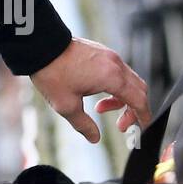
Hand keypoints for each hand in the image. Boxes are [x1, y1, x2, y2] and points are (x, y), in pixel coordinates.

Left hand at [29, 37, 150, 142]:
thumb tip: (94, 137)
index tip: (141, 129)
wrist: (38, 45)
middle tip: (120, 125)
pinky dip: (114, 86)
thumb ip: (84, 125)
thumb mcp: (66, 106)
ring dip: (121, 98)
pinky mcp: (100, 51)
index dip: (143, 117)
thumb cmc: (52, 72)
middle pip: (138, 90)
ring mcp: (108, 55)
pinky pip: (117, 71)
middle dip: (133, 110)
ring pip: (128, 80)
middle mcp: (115, 64)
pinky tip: (96, 93)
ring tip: (100, 109)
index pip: (140, 100)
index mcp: (112, 77)